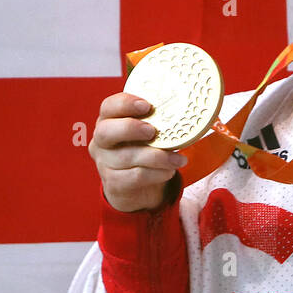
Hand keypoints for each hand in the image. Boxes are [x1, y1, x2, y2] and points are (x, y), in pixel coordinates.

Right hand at [89, 92, 187, 212]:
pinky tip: (170, 171)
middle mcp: (101, 142)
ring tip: (179, 158)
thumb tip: (190, 110)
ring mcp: (105, 163)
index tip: (146, 105)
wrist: (137, 188)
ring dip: (157, 156)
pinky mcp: (114, 183)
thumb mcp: (148, 133)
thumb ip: (158, 121)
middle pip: (106, 131)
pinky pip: (135, 177)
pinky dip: (156, 173)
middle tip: (152, 131)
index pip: (108, 107)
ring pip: (126, 156)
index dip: (125, 104)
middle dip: (130, 128)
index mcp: (108, 121)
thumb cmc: (144, 151)